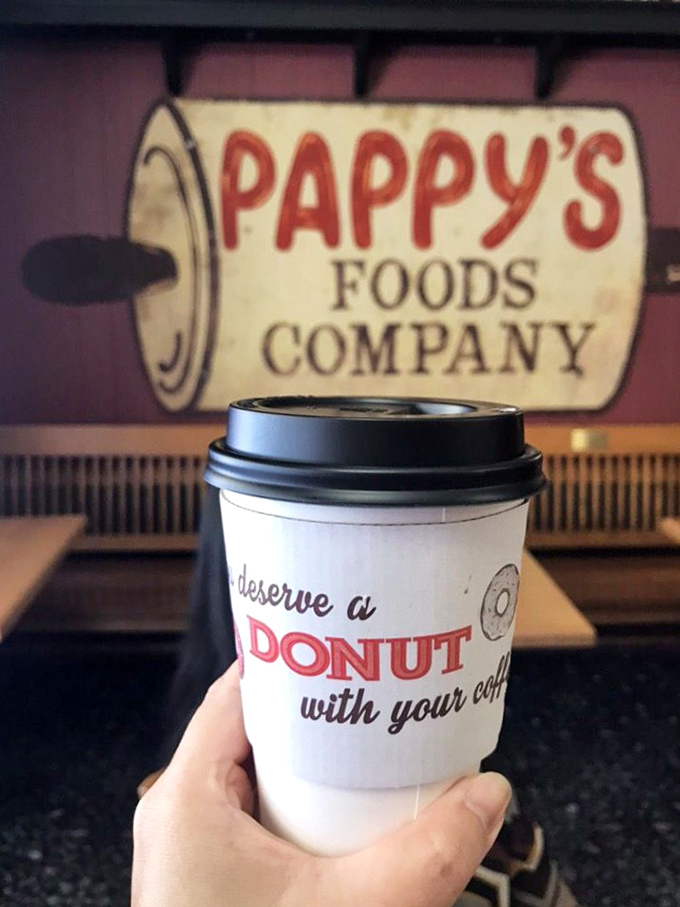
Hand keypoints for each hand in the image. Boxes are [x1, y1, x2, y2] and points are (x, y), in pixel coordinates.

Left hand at [132, 664, 510, 906]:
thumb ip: (429, 851)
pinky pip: (252, 818)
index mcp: (186, 796)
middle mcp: (178, 812)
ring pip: (254, 777)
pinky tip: (346, 813)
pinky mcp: (208, 882)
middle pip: (250, 730)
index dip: (294, 660)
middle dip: (317, 713)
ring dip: (310, 763)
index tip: (353, 647)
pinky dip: (298, 806)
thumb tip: (492, 792)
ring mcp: (191, 850)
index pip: (237, 690)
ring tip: (371, 746)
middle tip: (379, 694)